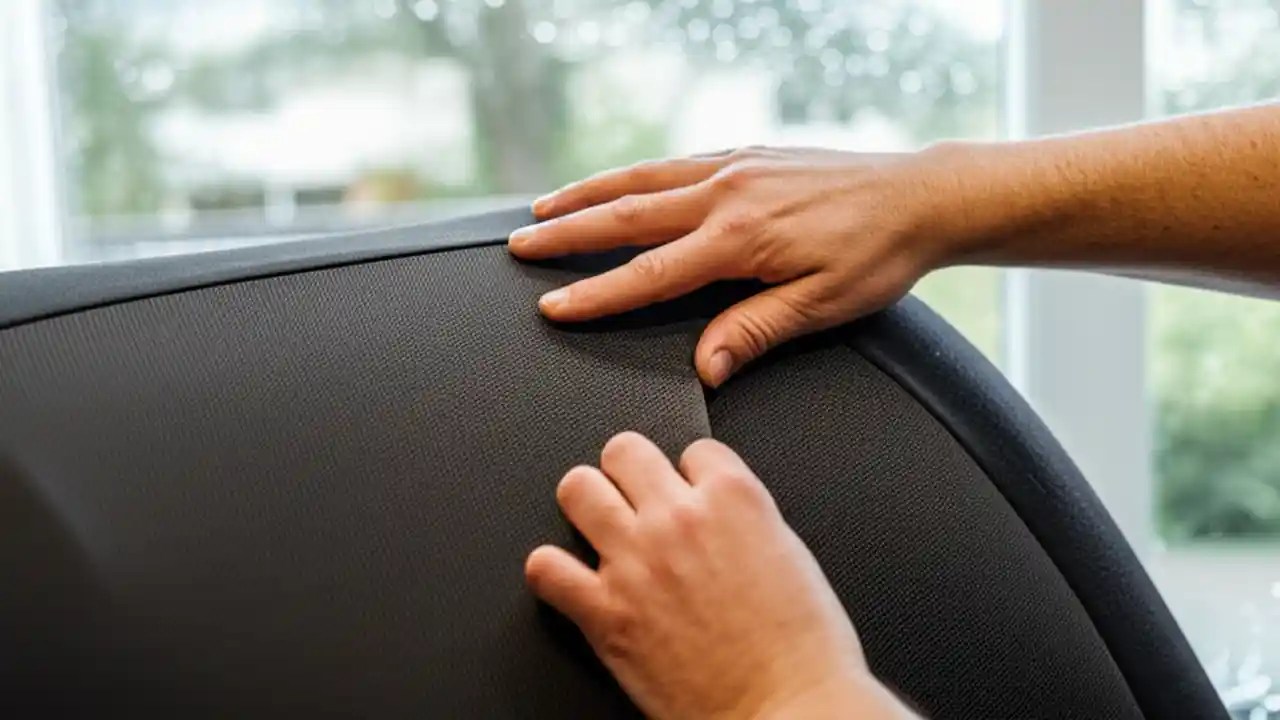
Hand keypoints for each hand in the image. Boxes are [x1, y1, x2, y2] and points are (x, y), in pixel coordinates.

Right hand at [508, 145, 979, 385]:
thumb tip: (705, 365)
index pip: (650, 273)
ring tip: (545, 207)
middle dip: (568, 233)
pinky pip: (674, 162)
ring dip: (589, 194)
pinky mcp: (747, 154)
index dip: (597, 294)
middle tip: (521, 245)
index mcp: (741, 238)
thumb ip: (756, 331)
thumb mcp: (822, 307)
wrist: (921, 196)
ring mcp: (735, 167)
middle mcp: (728, 193)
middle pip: (628, 214)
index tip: (554, 306)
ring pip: (643, 179)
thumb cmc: (878, 255)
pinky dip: (634, 174)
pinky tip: (617, 183)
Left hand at [524, 432, 914, 719]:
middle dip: (630, 472)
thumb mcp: (789, 553)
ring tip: (597, 521)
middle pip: (624, 451)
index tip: (694, 496)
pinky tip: (569, 578)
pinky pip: (546, 568)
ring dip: (588, 504)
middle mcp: (677, 519)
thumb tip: (718, 514)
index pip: (693, 450)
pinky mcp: (605, 612)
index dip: (694, 474)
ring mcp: (635, 561)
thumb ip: (745, 519)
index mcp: (734, 499)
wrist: (788, 709)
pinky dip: (552, 571)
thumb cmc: (801, 648)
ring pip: (578, 489)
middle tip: (636, 497)